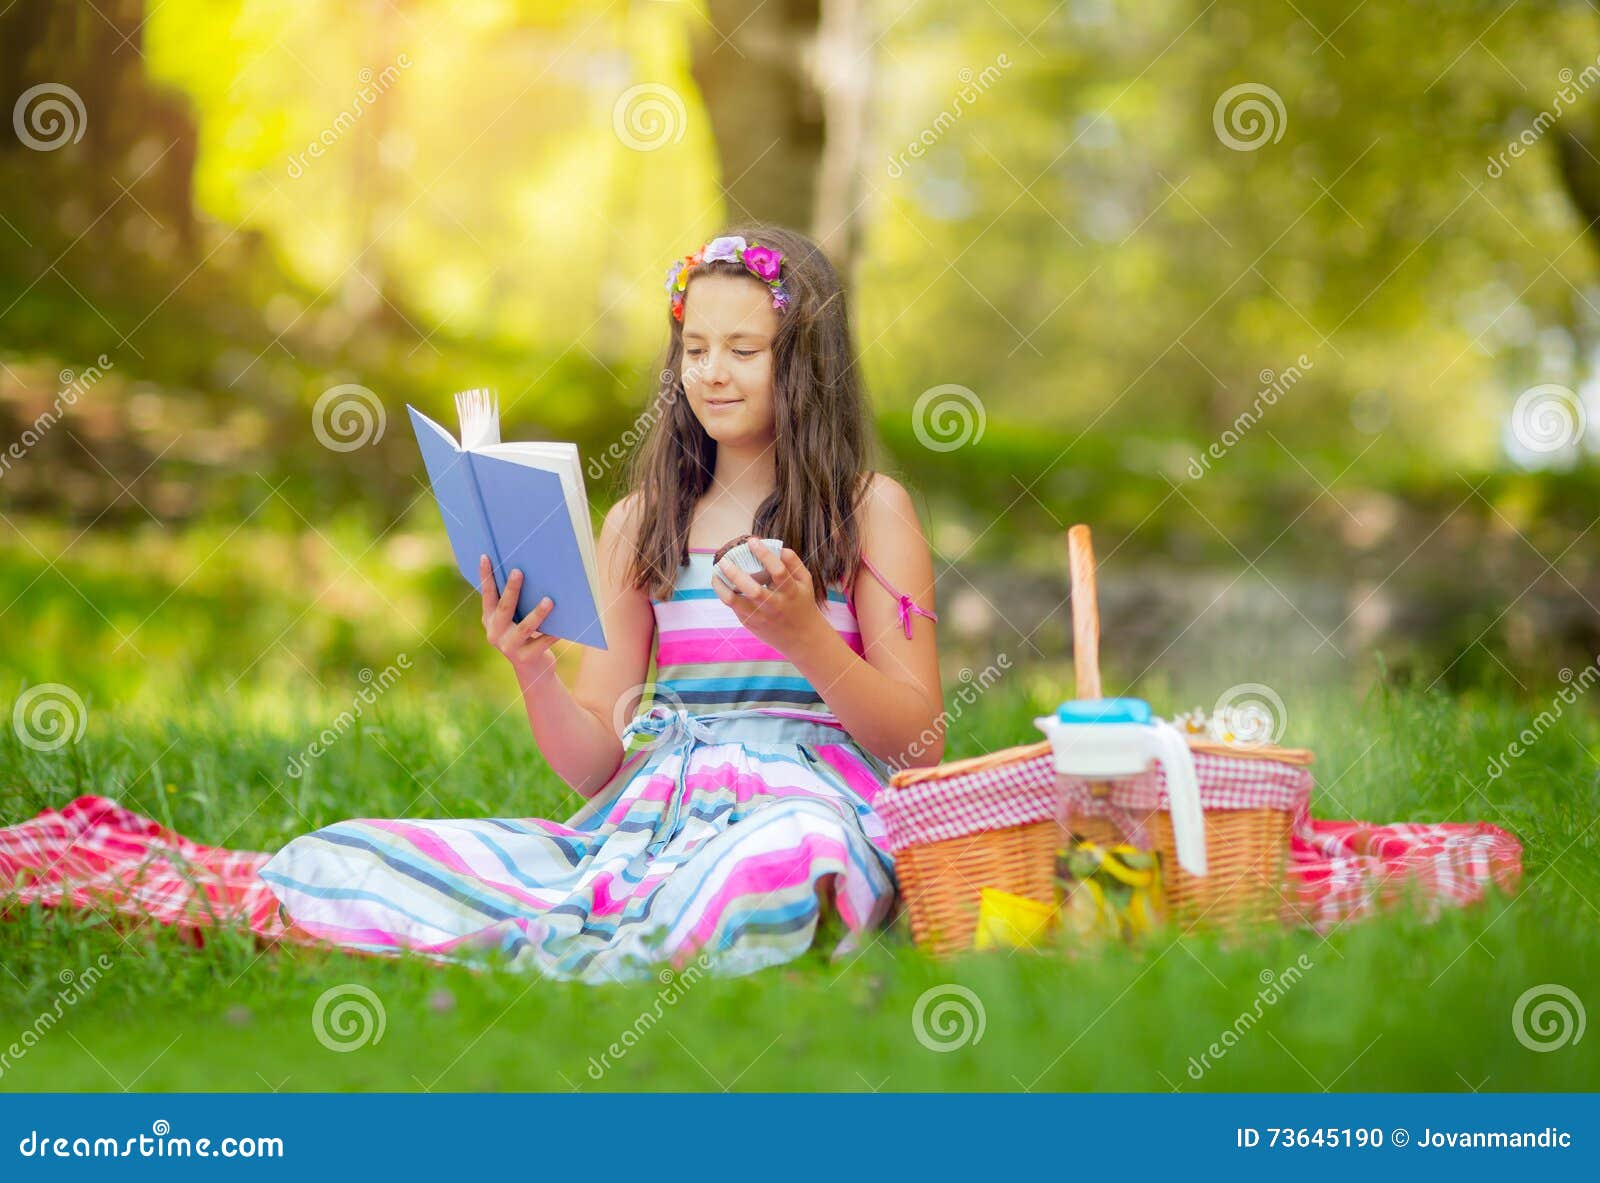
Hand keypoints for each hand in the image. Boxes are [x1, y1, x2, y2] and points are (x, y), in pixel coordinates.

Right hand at [479, 554, 556, 676]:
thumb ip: (514, 603)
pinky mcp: (526, 658)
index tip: (485, 556)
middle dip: (511, 589)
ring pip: (525, 627)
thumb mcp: (514, 620)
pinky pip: (543, 642)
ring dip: (537, 614)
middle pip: (504, 608)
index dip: (485, 576)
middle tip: (519, 571)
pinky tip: (564, 625)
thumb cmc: (525, 636)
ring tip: (549, 600)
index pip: (487, 595)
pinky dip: (553, 633)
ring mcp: (509, 647)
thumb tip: (527, 571)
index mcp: (489, 619)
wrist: (533, 670)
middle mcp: (495, 633)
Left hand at [711, 539, 827, 655]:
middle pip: (753, 590)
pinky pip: (734, 607)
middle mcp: (775, 605)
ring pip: (735, 602)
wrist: (802, 638)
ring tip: (715, 573)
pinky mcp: (750, 624)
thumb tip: (779, 547)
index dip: (765, 554)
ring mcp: (761, 616)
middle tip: (724, 560)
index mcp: (790, 592)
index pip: (778, 571)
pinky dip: (725, 594)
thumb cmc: (801, 603)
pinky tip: (721, 583)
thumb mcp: (805, 582)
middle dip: (735, 574)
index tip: (752, 541)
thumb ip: (794, 563)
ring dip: (722, 586)